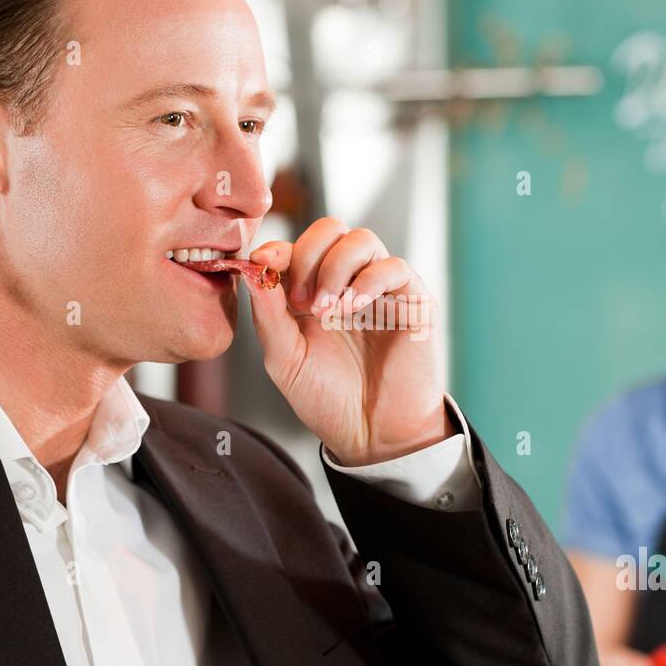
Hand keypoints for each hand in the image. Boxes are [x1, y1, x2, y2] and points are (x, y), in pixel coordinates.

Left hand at [243, 218, 450, 465]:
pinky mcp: (411, 300)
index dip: (278, 248)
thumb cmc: (329, 401)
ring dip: (335, 267)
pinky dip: (368, 280)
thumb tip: (254, 269)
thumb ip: (268, 315)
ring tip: (327, 308)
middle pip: (330, 230)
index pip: (296, 247)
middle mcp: (346, 284)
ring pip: (361, 239)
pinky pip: (393, 266)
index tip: (264, 263)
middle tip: (301, 300)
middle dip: (308, 255)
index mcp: (311, 293)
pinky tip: (353, 307)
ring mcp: (380, 289)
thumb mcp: (285, 360)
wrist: (372, 435)